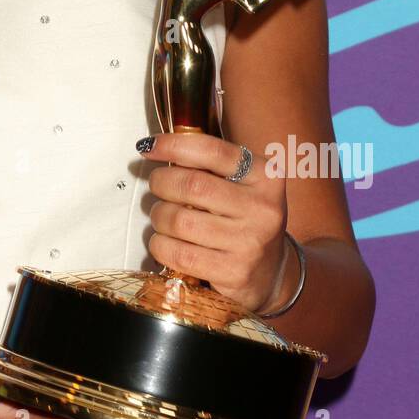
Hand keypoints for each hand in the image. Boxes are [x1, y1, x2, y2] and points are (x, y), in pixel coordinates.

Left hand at [138, 131, 290, 312]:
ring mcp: (249, 242)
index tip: (148, 147)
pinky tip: (164, 242)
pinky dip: (161, 245)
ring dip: (159, 216)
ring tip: (162, 216)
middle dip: (161, 182)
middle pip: (192, 185)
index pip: (213, 151)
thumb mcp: (242, 185)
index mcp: (266, 176)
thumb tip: (157, 148)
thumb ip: (209, 166)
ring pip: (180, 221)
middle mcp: (262, 208)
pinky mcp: (234, 273)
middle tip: (156, 186)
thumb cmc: (244, 219)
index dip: (174, 145)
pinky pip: (179, 254)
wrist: (270, 272)